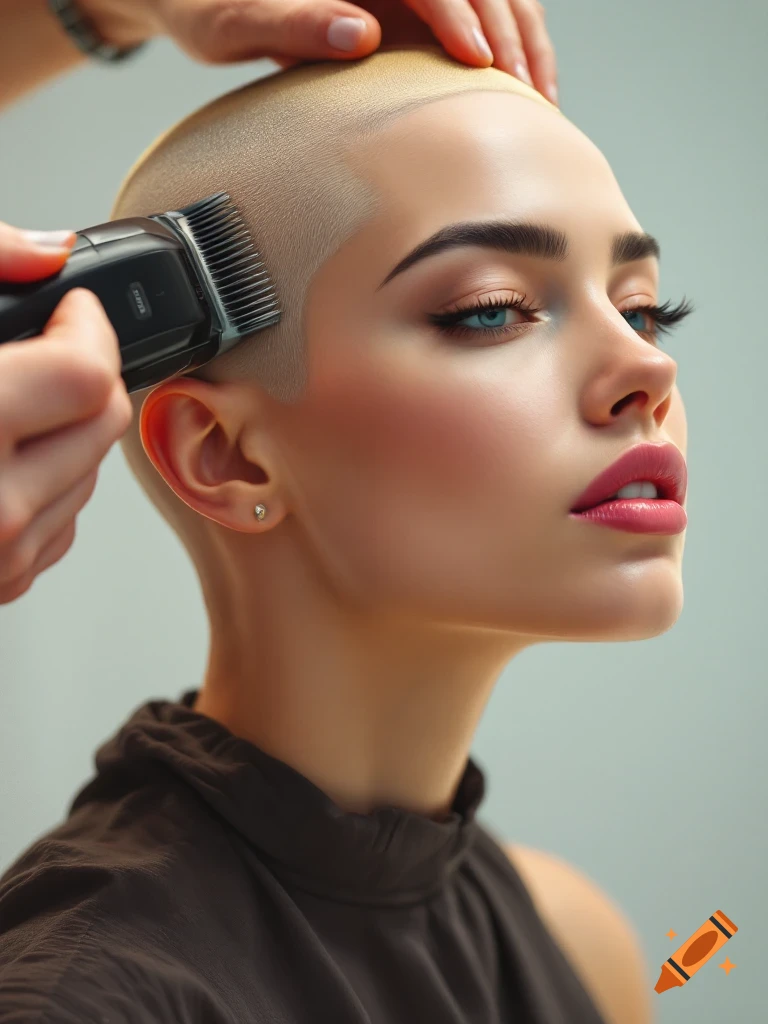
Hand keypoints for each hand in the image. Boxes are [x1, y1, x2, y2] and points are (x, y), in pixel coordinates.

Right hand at [0, 222, 132, 604]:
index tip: (72, 308)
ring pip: (93, 469)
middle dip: (83, 372)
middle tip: (42, 347)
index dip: (89, 327)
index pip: (90, 375)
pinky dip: (49, 480)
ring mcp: (0, 557)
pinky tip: (1, 458)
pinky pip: (65, 518)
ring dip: (69, 427)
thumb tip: (45, 252)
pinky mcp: (2, 583)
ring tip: (8, 403)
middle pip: (106, 419)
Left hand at [77, 0, 556, 105]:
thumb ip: (294, 22)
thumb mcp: (230, 22)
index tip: (480, 64)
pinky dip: (507, 38)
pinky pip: (474, 4)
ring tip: (541, 96)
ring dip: (522, 36)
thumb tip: (364, 35)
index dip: (458, 13)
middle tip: (527, 94)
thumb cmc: (203, 7)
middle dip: (507, 30)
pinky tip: (523, 81)